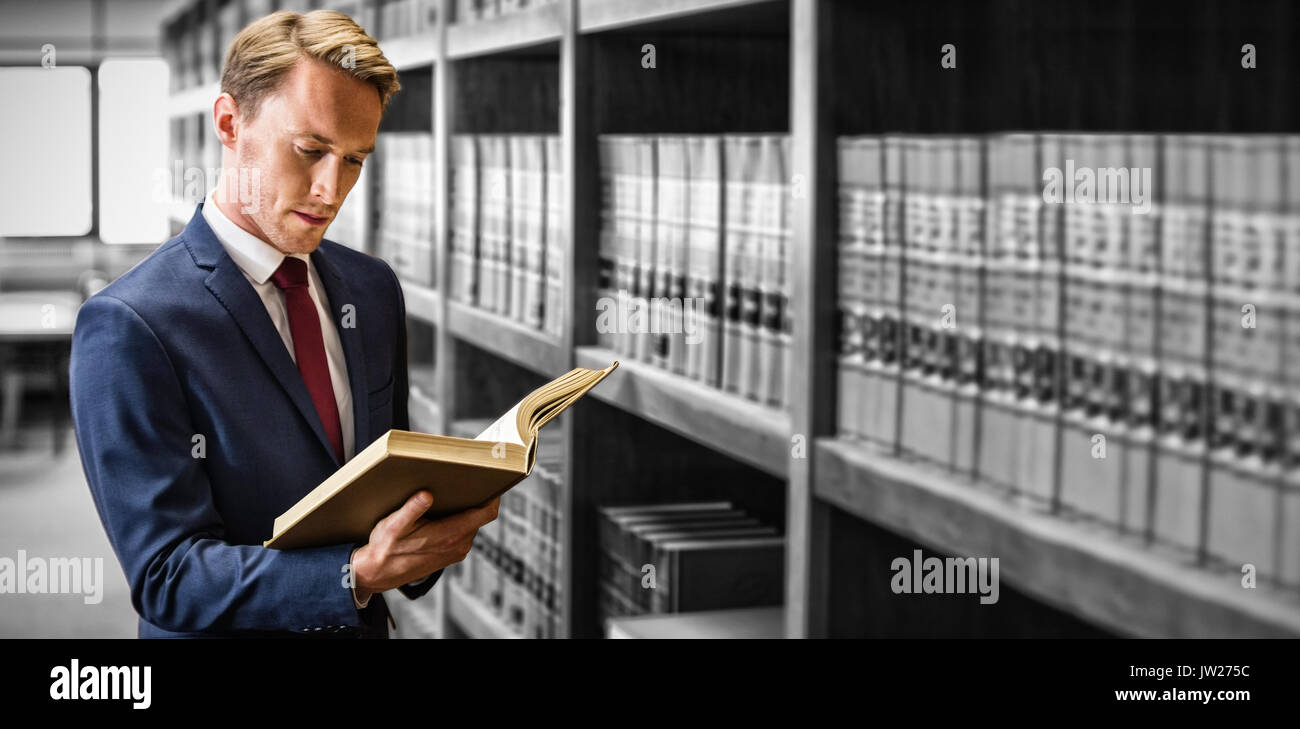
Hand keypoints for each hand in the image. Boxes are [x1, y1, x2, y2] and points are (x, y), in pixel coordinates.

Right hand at [350, 490, 499, 603]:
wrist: (378, 574)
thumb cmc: (386, 548)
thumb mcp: (394, 525)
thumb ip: (411, 509)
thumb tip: (426, 494)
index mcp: (450, 535)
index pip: (486, 513)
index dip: (493, 495)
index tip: (493, 479)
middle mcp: (459, 545)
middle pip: (481, 515)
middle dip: (477, 498)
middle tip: (467, 478)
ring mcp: (457, 551)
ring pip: (473, 524)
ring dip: (466, 509)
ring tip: (453, 492)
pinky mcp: (452, 554)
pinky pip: (465, 532)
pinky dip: (460, 520)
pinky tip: (445, 511)